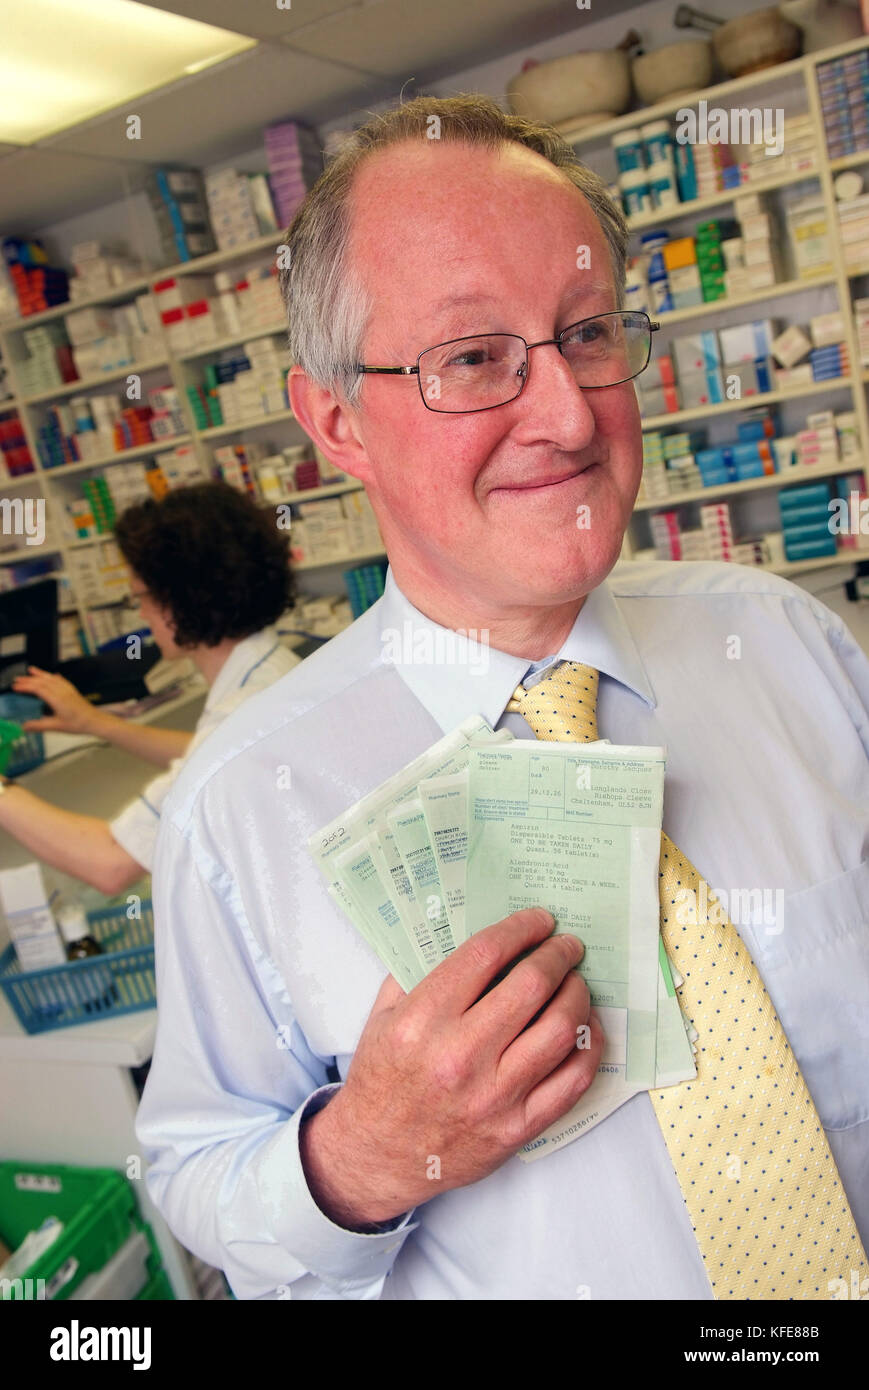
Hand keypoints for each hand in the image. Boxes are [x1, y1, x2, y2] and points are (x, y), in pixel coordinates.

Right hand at [10, 666, 96, 734]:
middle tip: (17, 679)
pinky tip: (53, 675)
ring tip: (31, 670)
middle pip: (43, 682)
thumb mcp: (57, 727)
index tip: (16, 687)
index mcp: (57, 699)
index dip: (26, 687)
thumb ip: (39, 726)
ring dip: (40, 674)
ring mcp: (68, 690)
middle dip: (29, 679)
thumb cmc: (79, 724)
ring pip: (52, 678)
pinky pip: (61, 680)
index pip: (38, 689)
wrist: (95, 721)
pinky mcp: (73, 691)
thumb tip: (25, 726)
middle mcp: (62, 692)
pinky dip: (54, 677)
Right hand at [300, 907, 603, 1227]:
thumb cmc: (382, 1080)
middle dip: (558, 954)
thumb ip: (421, 970)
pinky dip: (588, 1045)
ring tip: (576, 981)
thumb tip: (472, 930)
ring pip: (560, 1029)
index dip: (520, 929)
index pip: (485, 955)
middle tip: (567, 946)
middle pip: (531, 985)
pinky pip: (572, 1080)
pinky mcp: (517, 1129)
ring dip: (577, 994)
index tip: (538, 920)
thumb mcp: (384, 1016)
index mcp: (422, 1022)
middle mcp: (460, 1057)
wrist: (377, 1156)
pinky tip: (586, 1026)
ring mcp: (493, 1096)